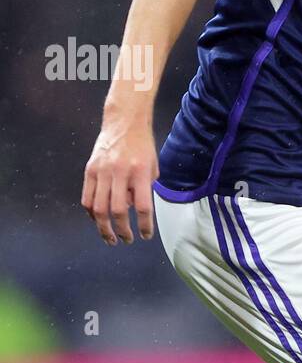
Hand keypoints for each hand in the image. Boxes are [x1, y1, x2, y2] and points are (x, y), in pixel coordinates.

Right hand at [81, 116, 158, 244]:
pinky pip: (87, 198)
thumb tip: (131, 209)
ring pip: (99, 208)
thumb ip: (144, 189)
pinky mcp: (90, 170)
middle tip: (127, 240)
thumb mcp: (152, 167)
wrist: (124, 122)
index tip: (146, 236)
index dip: (145, 225)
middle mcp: (120, 172)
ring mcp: (102, 171)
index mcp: (140, 172)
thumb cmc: (142, 146)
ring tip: (110, 238)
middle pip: (117, 211)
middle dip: (122, 231)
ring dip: (104, 228)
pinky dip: (91, 213)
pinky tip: (97, 221)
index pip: (143, 206)